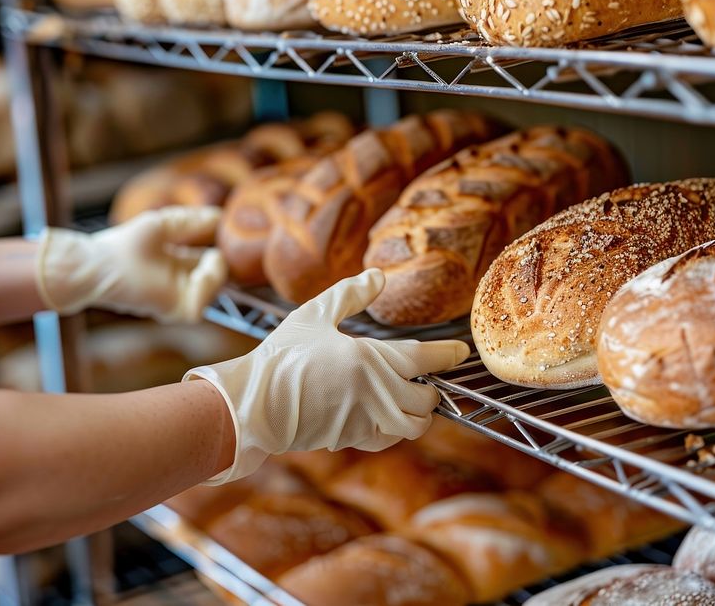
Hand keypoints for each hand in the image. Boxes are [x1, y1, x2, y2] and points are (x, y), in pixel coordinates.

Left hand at [36, 206, 225, 322]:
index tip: (228, 233)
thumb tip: (219, 215)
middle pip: (221, 273)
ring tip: (209, 259)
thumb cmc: (122, 245)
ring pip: (216, 288)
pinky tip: (200, 276)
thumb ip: (190, 221)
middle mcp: (182, 283)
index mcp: (179, 263)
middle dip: (225, 259)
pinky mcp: (173, 311)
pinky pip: (201, 306)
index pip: (213, 258)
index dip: (223, 246)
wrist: (99, 265)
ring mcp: (179, 298)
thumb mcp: (163, 224)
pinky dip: (207, 289)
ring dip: (217, 271)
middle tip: (220, 247)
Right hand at [187, 269, 469, 483]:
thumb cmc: (282, 357)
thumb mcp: (314, 315)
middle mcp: (376, 394)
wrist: (254, 404)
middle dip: (431, 390)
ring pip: (414, 425)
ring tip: (411, 399)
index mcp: (371, 360)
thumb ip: (350, 295)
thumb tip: (377, 276)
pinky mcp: (353, 439)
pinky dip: (394, 429)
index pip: (425, 359)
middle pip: (427, 399)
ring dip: (418, 414)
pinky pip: (389, 439)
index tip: (460, 353)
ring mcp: (366, 421)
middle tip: (426, 377)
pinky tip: (383, 414)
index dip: (447, 356)